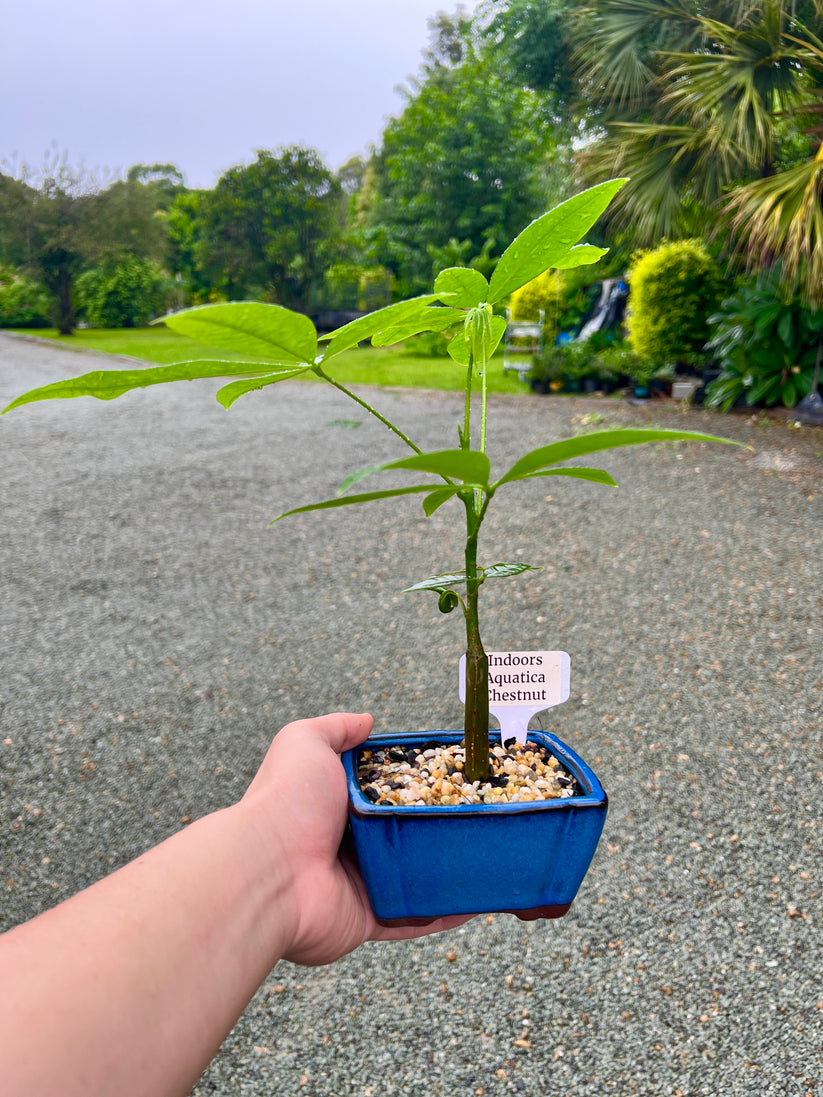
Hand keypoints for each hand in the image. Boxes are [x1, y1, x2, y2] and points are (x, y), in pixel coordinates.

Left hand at [240, 712, 472, 964]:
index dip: (410, 784)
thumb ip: (335, 728)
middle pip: (400, 834)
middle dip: (432, 826)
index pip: (380, 793)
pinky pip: (413, 918)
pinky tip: (473, 899)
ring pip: (413, 876)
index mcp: (332, 806)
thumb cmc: (284, 803)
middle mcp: (344, 845)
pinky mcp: (367, 920)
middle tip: (474, 814)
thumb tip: (365, 721)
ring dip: (445, 868)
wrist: (268, 872)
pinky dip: (443, 912)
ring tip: (483, 853)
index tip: (446, 775)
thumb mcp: (304, 742)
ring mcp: (357, 884)